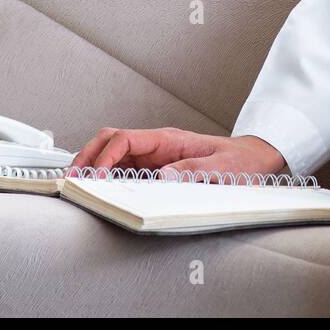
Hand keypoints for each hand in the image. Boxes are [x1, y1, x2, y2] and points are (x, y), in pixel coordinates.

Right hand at [70, 127, 288, 177]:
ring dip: (93, 166)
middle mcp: (158, 146)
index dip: (106, 157)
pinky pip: (125, 170)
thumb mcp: (222, 167)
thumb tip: (163, 177)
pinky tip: (99, 191)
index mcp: (169, 140)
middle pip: (111, 142)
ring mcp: (155, 157)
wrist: (256, 159)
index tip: (97, 177)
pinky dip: (107, 178)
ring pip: (114, 155)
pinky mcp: (156, 170)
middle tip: (72, 179)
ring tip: (78, 186)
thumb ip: (195, 171)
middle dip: (88, 157)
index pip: (126, 139)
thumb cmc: (241, 160)